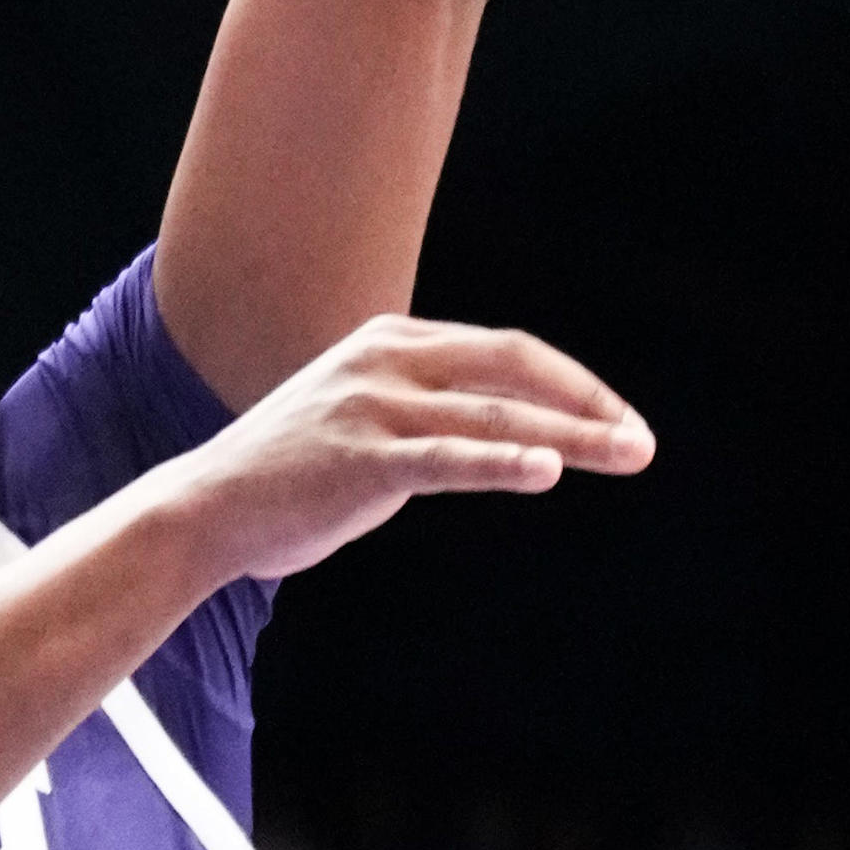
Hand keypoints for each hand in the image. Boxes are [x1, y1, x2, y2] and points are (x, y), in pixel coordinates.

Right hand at [167, 312, 651, 587]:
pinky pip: (447, 458)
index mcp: (392, 340)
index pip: (506, 351)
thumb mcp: (365, 416)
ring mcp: (372, 406)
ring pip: (494, 412)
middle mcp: (386, 360)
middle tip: (643, 441)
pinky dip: (503, 460)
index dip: (573, 384)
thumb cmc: (292, 473)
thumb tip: (504, 432)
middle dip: (589, 402)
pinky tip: (548, 469)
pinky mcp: (360, 459)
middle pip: (513, 366)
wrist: (207, 509)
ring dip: (572, 436)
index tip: (618, 421)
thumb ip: (428, 411)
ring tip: (628, 455)